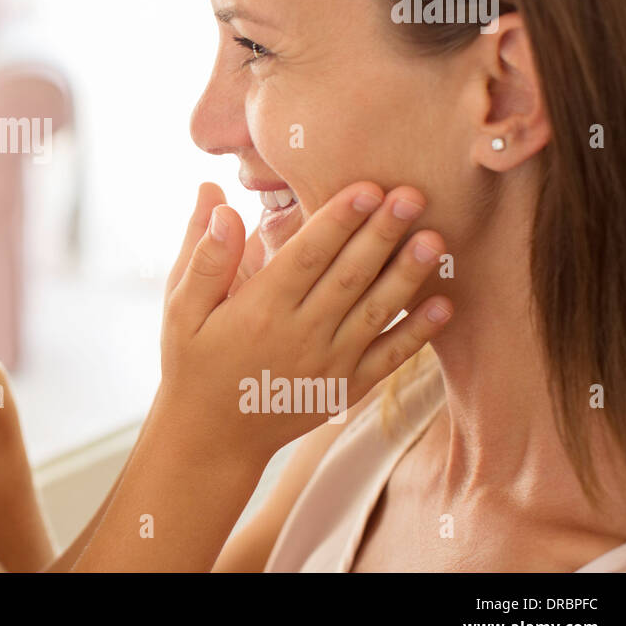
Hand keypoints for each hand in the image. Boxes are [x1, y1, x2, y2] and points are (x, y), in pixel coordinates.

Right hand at [159, 181, 451, 466]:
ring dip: (407, 275)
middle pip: (348, 276)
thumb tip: (219, 200)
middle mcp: (299, 335)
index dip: (338, 220)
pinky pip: (388, 359)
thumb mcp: (181, 308)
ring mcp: (328, 364)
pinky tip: (443, 305)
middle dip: (382, 233)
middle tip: (412, 194)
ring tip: (434, 238)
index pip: (306, 256)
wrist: (212, 438)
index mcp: (259, 310)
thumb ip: (204, 255)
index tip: (367, 187)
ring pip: (375, 312)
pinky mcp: (345, 389)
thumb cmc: (193, 362)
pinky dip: (418, 334)